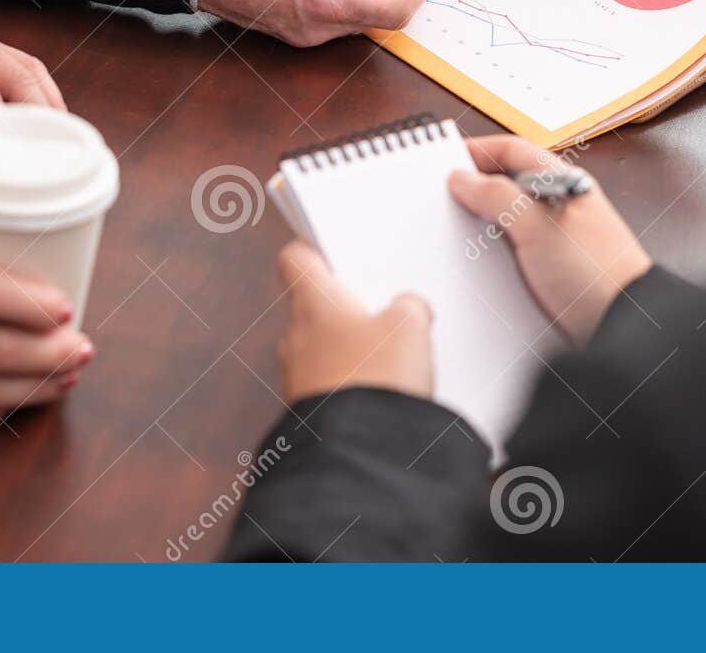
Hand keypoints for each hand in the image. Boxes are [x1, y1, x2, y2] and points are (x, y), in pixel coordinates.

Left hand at [0, 0, 65, 142]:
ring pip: (30, 68)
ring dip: (49, 102)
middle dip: (43, 118)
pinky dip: (37, 90)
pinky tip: (45, 114)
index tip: (11, 164)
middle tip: (57, 156)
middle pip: (22, 79)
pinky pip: (20, 64)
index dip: (0, 133)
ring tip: (62, 138)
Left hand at [275, 240, 433, 403]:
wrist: (360, 453)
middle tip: (383, 314)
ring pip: (322, 351)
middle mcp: (295, 337)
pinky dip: (350, 386)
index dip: (314, 251)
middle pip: (314, 308)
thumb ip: (409, 306)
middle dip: (347, 311)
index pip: (296, 259)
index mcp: (313, 302)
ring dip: (350, 353)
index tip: (328, 252)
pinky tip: (381, 395)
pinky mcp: (308, 413)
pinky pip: (329, 387)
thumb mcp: (410, 326)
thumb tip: (408, 310)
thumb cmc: (375, 381)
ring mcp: (296, 378)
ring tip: (391, 362)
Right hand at [449, 136, 651, 346]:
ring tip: (453, 232)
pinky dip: (490, 253)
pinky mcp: (549, 269)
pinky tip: (474, 264)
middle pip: (507, 183)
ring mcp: (553, 237)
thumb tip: (462, 178)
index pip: (512, 150)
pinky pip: (511, 251)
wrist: (620, 326)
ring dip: (481, 224)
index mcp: (561, 181)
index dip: (477, 150)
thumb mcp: (537, 225)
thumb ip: (497, 196)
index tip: (443, 160)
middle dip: (473, 188)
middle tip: (440, 198)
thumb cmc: (595, 270)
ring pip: (506, 219)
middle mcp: (557, 205)